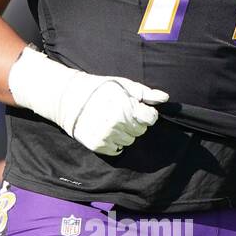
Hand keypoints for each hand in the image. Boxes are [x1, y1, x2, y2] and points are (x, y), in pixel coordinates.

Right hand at [8, 45, 167, 155]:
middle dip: (134, 123)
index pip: (151, 119)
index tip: (137, 109)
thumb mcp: (124, 85)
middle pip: (141, 131)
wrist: (70, 99)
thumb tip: (165, 98)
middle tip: (120, 113)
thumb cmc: (100, 89)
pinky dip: (114, 143)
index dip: (146, 114)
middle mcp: (117, 123)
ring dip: (124, 133)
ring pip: (129, 141)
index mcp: (126, 107)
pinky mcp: (98, 146)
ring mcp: (107, 136)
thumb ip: (145, 94)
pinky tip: (106, 131)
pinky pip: (117, 150)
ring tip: (111, 121)